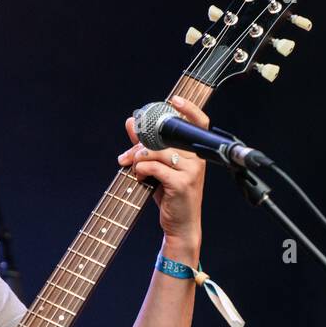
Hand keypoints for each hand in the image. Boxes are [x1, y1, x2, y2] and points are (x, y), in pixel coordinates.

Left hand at [117, 95, 206, 257]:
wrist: (180, 226)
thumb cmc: (171, 197)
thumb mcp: (159, 169)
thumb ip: (146, 145)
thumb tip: (132, 121)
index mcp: (196, 153)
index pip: (199, 123)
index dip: (189, 108)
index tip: (173, 100)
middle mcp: (198, 159)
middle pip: (165, 137)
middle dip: (141, 144)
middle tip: (126, 155)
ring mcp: (192, 171)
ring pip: (158, 151)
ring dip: (138, 158)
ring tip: (131, 167)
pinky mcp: (182, 183)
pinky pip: (155, 167)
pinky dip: (141, 170)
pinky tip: (139, 177)